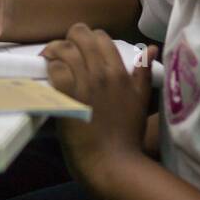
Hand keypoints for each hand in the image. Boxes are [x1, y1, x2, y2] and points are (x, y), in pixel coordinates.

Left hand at [42, 24, 157, 180]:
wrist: (113, 162)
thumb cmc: (127, 134)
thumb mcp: (142, 99)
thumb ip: (144, 72)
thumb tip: (151, 49)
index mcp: (120, 72)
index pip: (100, 37)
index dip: (88, 38)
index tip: (82, 49)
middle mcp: (102, 73)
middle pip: (80, 36)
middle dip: (68, 39)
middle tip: (63, 50)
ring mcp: (85, 84)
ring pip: (65, 50)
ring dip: (54, 50)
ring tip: (50, 58)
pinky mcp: (67, 98)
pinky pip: (55, 69)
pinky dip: (49, 66)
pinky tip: (48, 73)